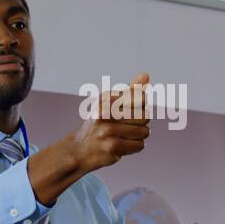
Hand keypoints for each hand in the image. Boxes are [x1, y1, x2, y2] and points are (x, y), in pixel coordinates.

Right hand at [27, 73, 151, 205]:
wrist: (78, 148)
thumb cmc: (99, 124)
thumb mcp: (110, 103)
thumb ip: (130, 90)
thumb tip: (146, 75)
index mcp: (107, 98)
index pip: (141, 99)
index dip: (141, 107)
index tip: (130, 112)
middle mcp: (106, 112)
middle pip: (145, 116)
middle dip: (141, 123)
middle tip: (127, 126)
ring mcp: (107, 130)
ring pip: (144, 132)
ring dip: (138, 137)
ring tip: (125, 137)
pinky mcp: (112, 146)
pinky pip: (139, 145)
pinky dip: (135, 147)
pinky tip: (124, 146)